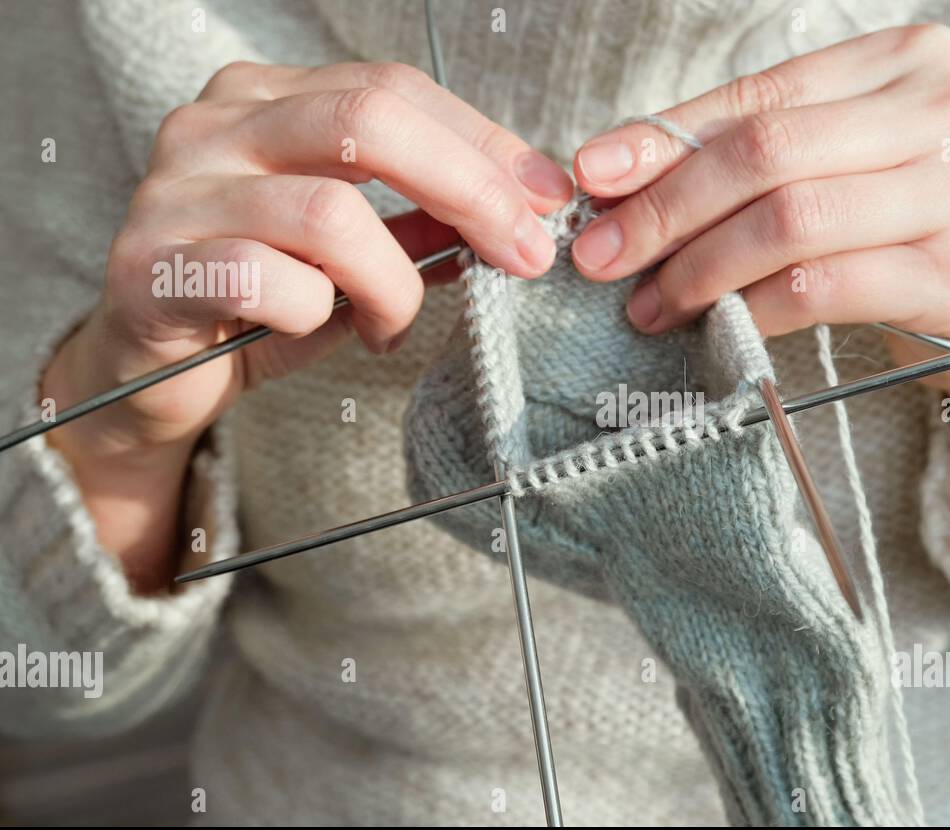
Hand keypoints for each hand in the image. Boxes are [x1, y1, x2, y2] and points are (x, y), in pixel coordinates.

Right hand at [43, 61, 571, 588]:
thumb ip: (422, 218)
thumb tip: (526, 205)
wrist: (150, 369)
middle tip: (522, 255)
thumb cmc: (261, 298)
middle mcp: (214, 125)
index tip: (547, 199)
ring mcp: (174, 191)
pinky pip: (266, 281)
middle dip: (470, 190)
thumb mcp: (355, 249)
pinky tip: (321, 332)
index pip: (394, 88)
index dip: (484, 142)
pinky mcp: (152, 268)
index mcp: (265, 98)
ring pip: (329, 214)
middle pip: (367, 119)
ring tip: (393, 323)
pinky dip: (317, 317)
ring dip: (392, 283)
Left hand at [570, 25, 949, 519]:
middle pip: (768, 154)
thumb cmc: (906, 225)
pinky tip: (720, 326)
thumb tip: (619, 173)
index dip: (665, 137)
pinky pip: (825, 286)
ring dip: (702, 269)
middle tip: (604, 257)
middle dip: (668, 210)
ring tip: (653, 305)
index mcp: (907, 60)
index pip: (759, 97)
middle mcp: (945, 111)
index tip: (594, 176)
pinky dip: (756, 309)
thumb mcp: (839, 164)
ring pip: (791, 220)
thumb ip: (753, 155)